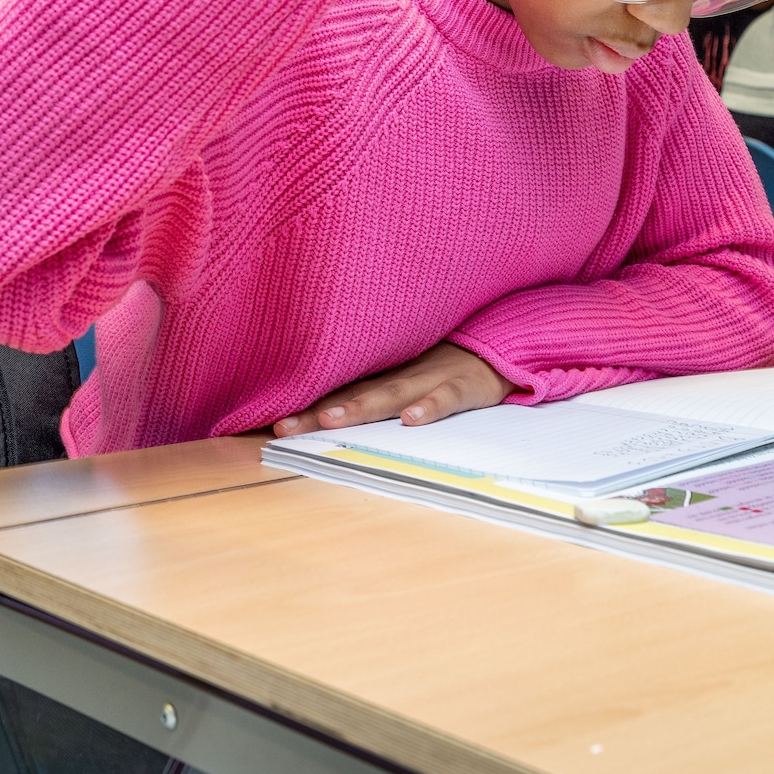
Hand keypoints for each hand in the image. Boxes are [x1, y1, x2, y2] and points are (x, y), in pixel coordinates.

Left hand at [270, 342, 515, 435]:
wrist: (501, 348)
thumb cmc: (447, 365)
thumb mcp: (406, 372)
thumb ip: (373, 388)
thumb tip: (325, 413)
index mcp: (385, 374)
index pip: (338, 392)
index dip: (306, 407)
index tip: (272, 424)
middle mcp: (400, 374)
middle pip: (354, 393)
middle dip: (318, 411)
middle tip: (285, 426)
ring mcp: (432, 377)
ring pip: (391, 393)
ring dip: (361, 407)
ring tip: (332, 420)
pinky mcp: (464, 385)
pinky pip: (445, 397)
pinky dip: (428, 407)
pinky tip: (410, 420)